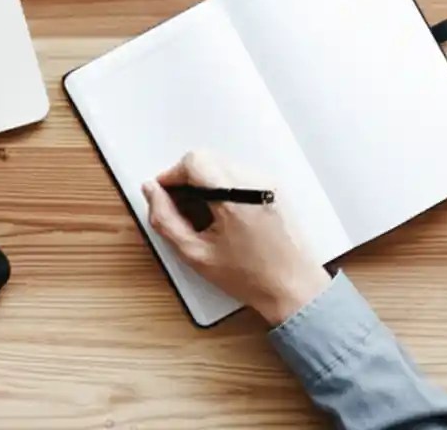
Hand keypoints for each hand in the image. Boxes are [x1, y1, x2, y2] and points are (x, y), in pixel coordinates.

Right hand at [141, 151, 329, 325]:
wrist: (294, 288)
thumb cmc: (251, 278)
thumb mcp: (196, 254)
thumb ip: (165, 220)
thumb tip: (152, 193)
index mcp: (235, 197)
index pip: (194, 161)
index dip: (171, 175)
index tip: (164, 194)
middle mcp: (255, 183)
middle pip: (207, 159)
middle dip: (187, 179)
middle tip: (181, 207)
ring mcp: (268, 183)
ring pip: (222, 165)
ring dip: (206, 183)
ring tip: (205, 215)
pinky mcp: (275, 188)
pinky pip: (240, 174)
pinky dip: (224, 187)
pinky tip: (224, 215)